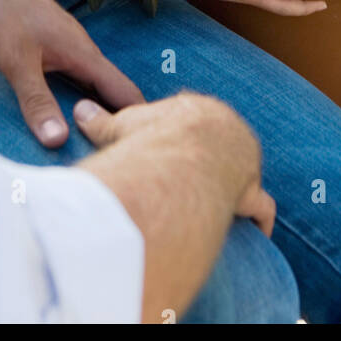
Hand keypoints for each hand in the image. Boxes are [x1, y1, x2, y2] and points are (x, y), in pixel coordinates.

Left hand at [0, 0, 143, 147]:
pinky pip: (74, 77)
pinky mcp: (50, 46)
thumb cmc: (2, 14)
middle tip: (118, 155)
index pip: (125, 92)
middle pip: (111, 91)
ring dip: (94, 110)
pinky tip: (66, 113)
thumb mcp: (18, 63)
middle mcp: (82, 50)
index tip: (139, 151)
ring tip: (95, 143)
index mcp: (84, 54)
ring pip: (91, 84)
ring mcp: (66, 46)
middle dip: (116, 121)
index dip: (135, 121)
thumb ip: (38, 101)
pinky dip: (76, 98)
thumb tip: (58, 141)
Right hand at [75, 89, 273, 235]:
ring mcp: (243, 162)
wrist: (182, 159)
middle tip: (201, 173)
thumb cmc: (150, 139)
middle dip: (217, 156)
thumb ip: (102, 120)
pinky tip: (255, 232)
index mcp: (198, 110)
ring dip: (240, 184)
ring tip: (228, 199)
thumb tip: (80, 109)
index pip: (195, 120)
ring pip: (247, 172)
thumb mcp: (121, 126)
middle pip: (225, 143)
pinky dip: (257, 219)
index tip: (177, 142)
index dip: (185, 132)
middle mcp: (227, 131)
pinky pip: (260, 208)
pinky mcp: (250, 193)